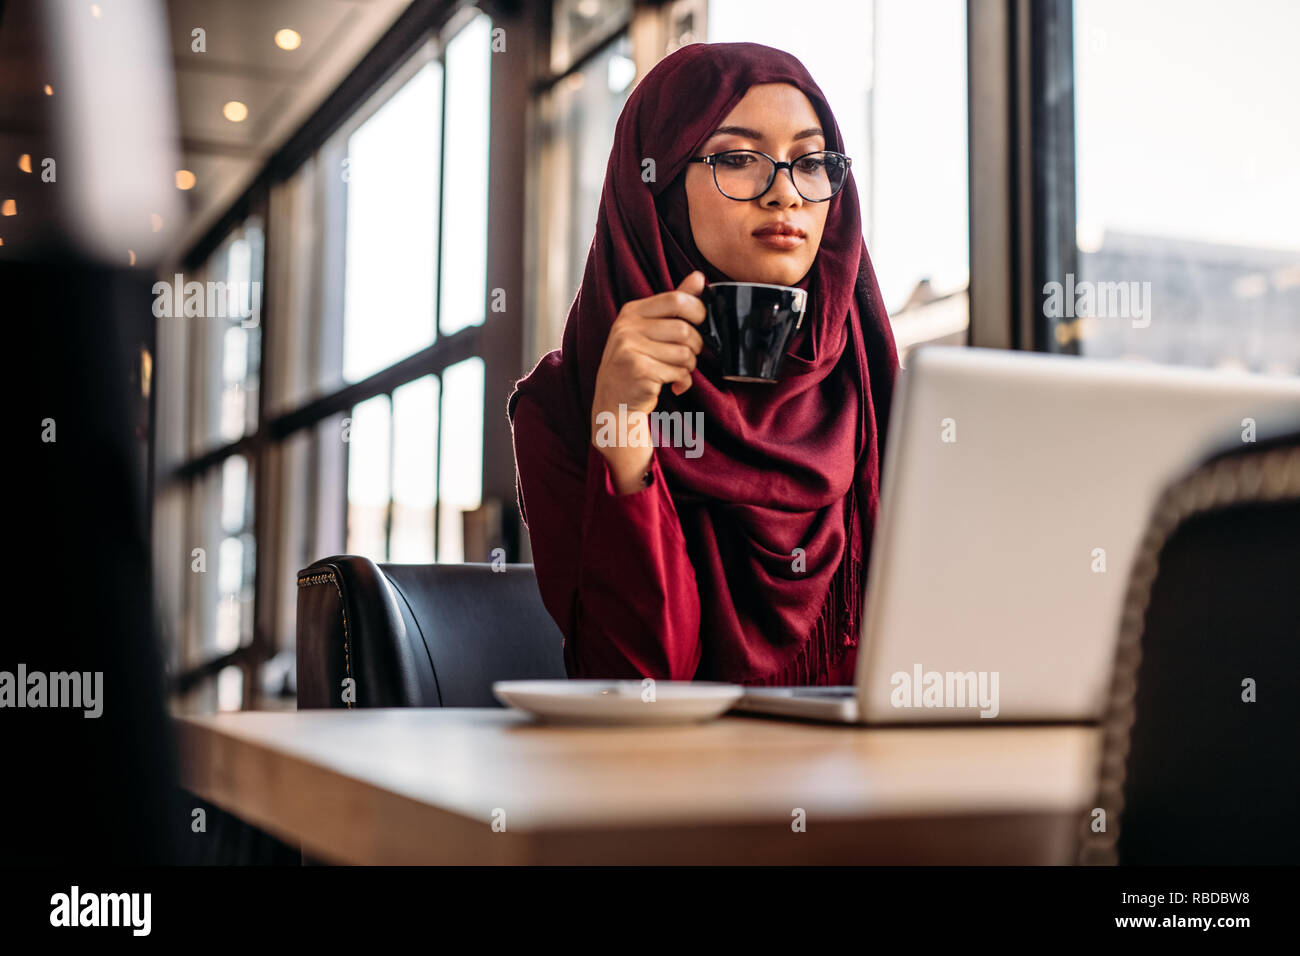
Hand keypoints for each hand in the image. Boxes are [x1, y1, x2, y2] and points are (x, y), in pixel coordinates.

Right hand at [591, 271, 705, 492]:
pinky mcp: (638, 371)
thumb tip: (699, 277)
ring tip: (677, 372)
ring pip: (685, 353)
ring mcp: (630, 350)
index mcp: (631, 312)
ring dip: (689, 367)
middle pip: (685, 329)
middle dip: (696, 346)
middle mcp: (627, 328)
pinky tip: (672, 386)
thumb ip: (673, 303)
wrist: (614, 403)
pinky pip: (678, 372)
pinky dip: (682, 381)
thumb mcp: (649, 329)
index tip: (700, 324)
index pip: (676, 300)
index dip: (698, 311)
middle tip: (688, 357)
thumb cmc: (636, 363)